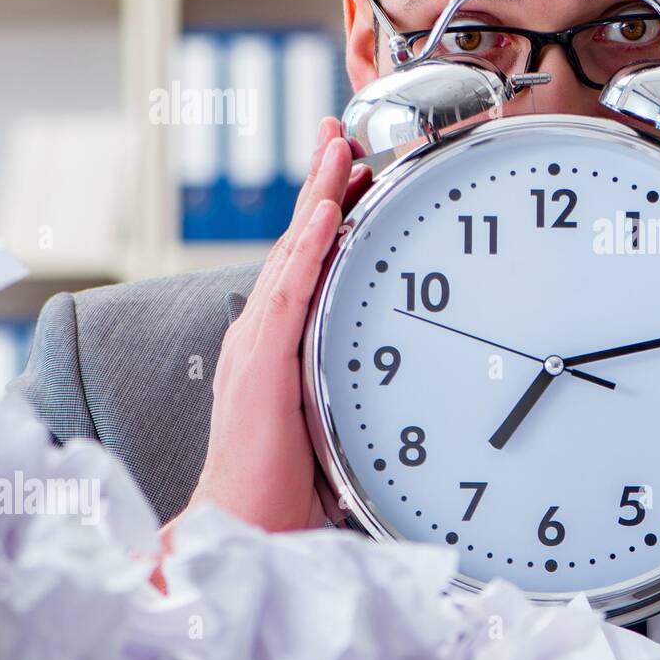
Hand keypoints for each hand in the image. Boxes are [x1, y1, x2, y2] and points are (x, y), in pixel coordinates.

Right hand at [159, 118, 372, 566]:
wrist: (247, 528)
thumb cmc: (291, 486)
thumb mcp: (337, 420)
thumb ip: (358, 383)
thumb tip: (412, 375)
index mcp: (287, 341)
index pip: (314, 261)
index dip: (332, 211)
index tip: (358, 170)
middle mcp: (268, 333)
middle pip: (303, 242)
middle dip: (324, 183)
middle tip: (344, 130)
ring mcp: (262, 345)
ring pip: (297, 254)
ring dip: (320, 196)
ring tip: (339, 147)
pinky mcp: (264, 366)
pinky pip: (292, 293)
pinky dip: (311, 247)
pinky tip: (330, 211)